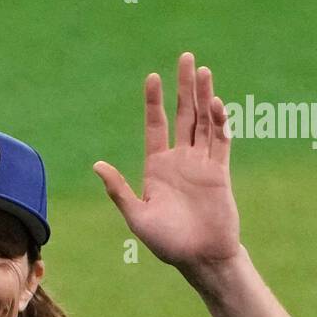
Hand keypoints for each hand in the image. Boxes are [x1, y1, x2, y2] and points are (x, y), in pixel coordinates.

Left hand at [94, 52, 240, 276]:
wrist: (200, 258)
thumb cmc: (167, 243)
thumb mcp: (137, 216)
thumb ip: (119, 190)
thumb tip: (97, 165)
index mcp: (157, 168)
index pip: (156, 126)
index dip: (154, 102)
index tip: (153, 78)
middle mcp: (180, 161)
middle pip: (183, 115)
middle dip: (184, 87)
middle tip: (186, 58)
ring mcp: (201, 164)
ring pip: (204, 122)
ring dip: (204, 96)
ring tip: (203, 70)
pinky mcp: (219, 172)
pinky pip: (220, 141)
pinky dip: (219, 122)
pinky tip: (216, 103)